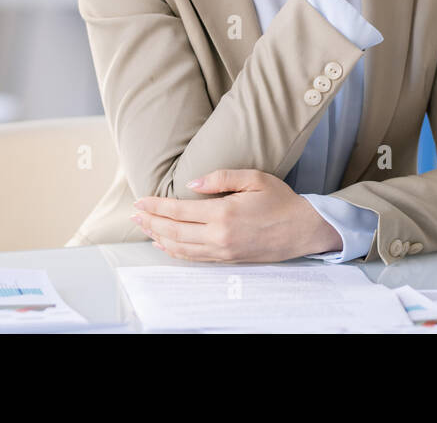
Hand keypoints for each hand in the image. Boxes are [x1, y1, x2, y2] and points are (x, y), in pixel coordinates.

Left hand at [130, 169, 342, 261]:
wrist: (303, 229)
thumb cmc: (280, 201)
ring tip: (143, 227)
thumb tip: (191, 182)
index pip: (179, 211)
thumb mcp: (254, 178)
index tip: (140, 201)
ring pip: (180, 247)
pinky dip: (174, 251)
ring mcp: (222, 251)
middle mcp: (219, 236)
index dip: (156, 207)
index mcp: (224, 213)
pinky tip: (164, 243)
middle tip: (134, 215)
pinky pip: (193, 257)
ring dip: (158, 237)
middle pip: (173, 231)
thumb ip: (221, 178)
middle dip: (150, 223)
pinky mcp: (227, 259)